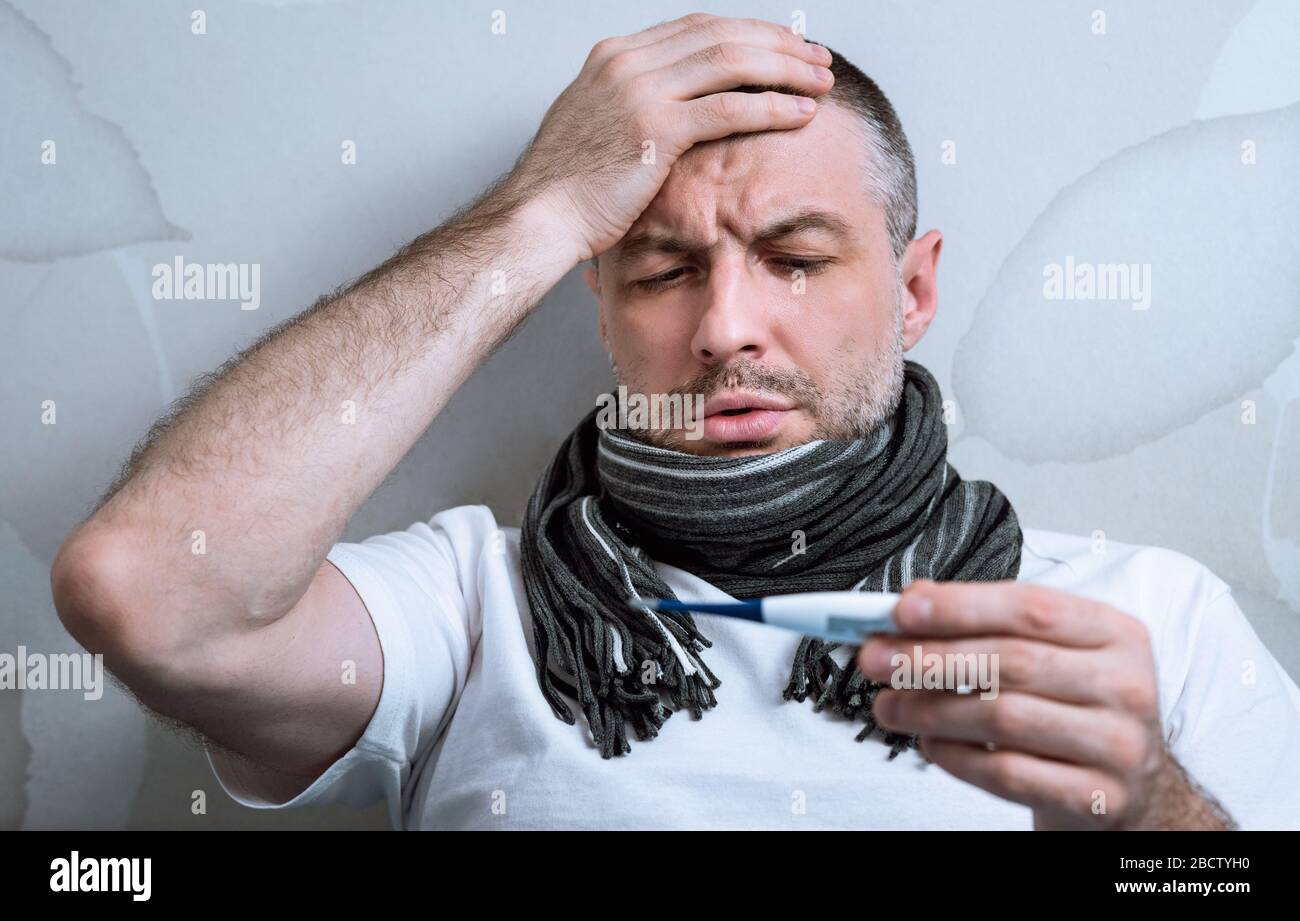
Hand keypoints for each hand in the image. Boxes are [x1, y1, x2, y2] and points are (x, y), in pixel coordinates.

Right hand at [511, 13, 833, 262]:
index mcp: (614, 56)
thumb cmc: (568, 190)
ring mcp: (639, 90)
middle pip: (722, 35)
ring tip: (821, 82)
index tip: (784, 47)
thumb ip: (633, 107)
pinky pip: (729, 108)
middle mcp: (626, 62)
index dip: (749, 34)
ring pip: (732, 62)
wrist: (537, 218)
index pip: (697, 28)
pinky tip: (801, 114)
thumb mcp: (597, 129)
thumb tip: (675, 113)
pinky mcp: (653, 127)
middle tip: (817, 59)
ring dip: (785, 70)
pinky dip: (772, 107)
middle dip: (778, 44)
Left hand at [855, 579, 1234, 828]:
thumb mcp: (1049, 654)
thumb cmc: (1076, 709)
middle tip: (876, 658)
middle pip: (1011, 662)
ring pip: (1004, 718)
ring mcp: (1117, 744)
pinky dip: (958, 757)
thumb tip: (913, 602)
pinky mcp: (1099, 798)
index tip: (901, 610)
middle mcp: (1124, 684)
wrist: (1130, 789)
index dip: (959, 606)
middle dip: (930, 658)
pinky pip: (1010, 774)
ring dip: (931, 710)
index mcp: (1114, 633)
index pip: (1030, 608)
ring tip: (889, 705)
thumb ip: (986, 623)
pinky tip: (929, 744)